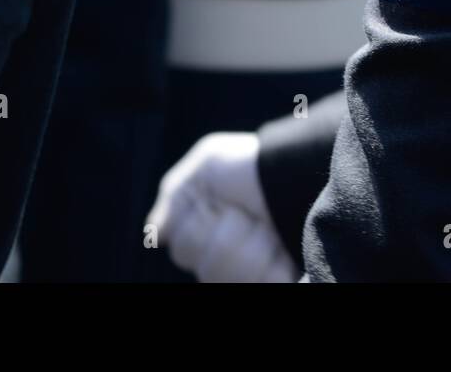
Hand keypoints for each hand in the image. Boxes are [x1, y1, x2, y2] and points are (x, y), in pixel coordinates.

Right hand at [148, 133, 297, 282]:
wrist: (296, 169)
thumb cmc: (250, 165)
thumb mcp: (206, 165)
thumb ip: (175, 196)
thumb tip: (155, 233)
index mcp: (201, 232)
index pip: (182, 249)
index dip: (199, 224)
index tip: (217, 202)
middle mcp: (220, 257)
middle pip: (207, 269)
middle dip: (228, 235)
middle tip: (245, 213)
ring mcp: (246, 273)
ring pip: (229, 277)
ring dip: (252, 246)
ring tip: (268, 227)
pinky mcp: (272, 280)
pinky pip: (258, 285)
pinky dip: (272, 266)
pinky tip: (280, 249)